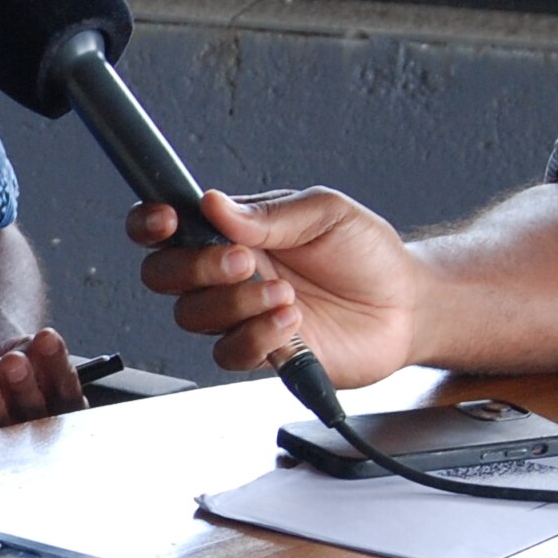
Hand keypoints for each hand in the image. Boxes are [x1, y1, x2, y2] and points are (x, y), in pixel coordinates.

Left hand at [0, 326, 88, 429]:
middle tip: (12, 363)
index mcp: (66, 405)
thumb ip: (31, 355)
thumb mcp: (27, 352)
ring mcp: (16, 450)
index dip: (56, 363)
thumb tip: (27, 353)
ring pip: (8, 433)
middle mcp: (47, 432)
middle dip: (24, 387)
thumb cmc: (15, 367)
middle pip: (39, 414)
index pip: (66, 387)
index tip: (45, 337)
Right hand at [127, 187, 423, 390]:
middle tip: (244, 260)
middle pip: (164, 275)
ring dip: (235, 303)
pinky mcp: (262, 352)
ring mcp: (241, 316)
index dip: (151, 224)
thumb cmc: (366, 253)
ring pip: (193, 316)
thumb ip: (268, 214)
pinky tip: (292, 320)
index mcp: (232, 231)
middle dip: (195, 267)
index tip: (167, 220)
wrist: (406, 305)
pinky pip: (231, 353)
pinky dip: (257, 336)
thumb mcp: (325, 212)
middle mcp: (227, 275)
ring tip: (285, 293)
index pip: (168, 227)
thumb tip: (215, 205)